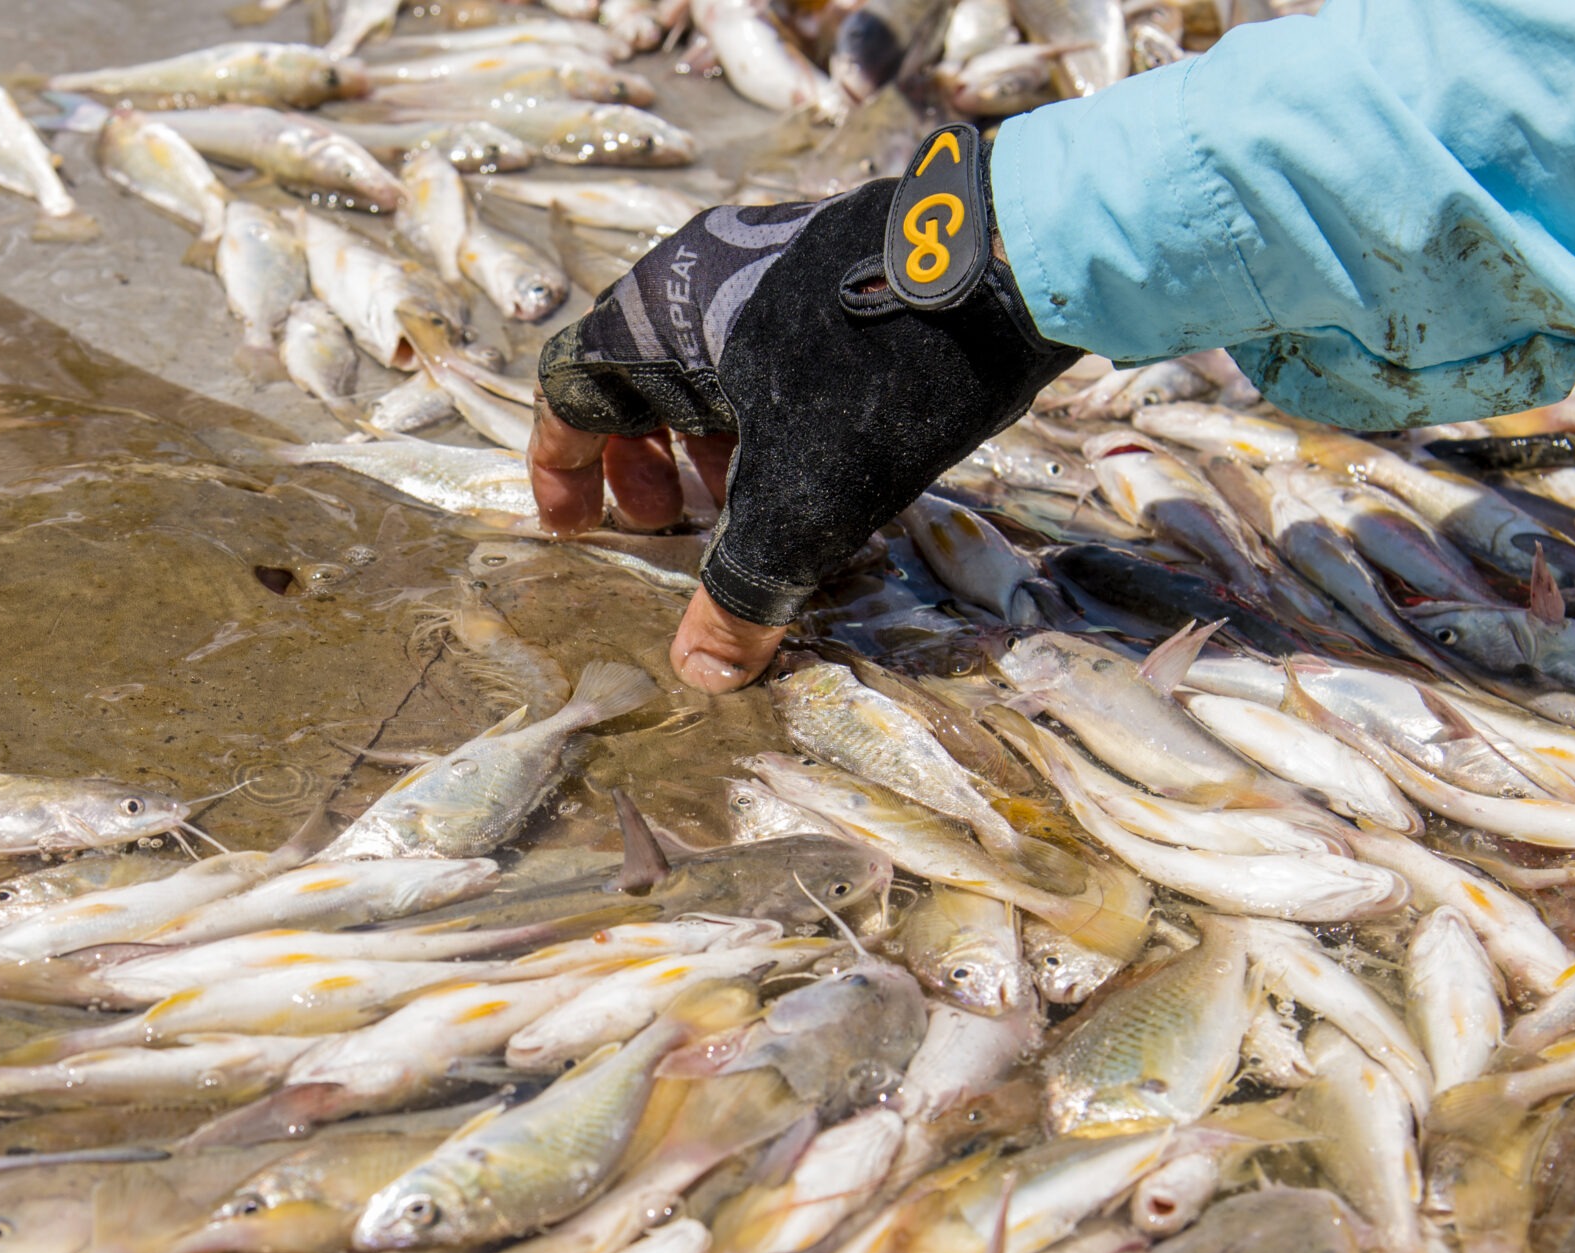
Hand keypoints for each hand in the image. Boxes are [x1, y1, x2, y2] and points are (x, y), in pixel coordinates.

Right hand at [527, 123, 1080, 689]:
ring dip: (706, 440)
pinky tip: (813, 457)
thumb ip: (743, 591)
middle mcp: (699, 276)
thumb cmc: (879, 378)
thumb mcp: (803, 503)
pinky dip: (762, 408)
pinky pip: (763, 345)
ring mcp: (769, 256)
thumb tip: (701, 675)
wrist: (1014, 260)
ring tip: (743, 502)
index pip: (567, 392)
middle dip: (641, 463)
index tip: (575, 530)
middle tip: (666, 526)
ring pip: (704, 363)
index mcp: (657, 321)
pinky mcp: (834, 258)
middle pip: (633, 380)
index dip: (560, 470)